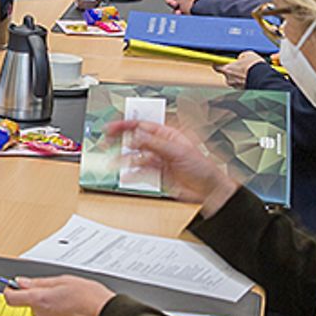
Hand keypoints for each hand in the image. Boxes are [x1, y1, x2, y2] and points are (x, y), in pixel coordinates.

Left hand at [2, 276, 116, 315]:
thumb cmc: (90, 298)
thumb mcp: (63, 280)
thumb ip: (38, 282)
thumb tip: (21, 282)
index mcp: (40, 300)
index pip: (11, 298)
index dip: (10, 291)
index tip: (12, 287)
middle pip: (30, 305)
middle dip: (39, 297)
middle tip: (57, 290)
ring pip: (42, 314)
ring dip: (50, 307)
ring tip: (68, 300)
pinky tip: (72, 310)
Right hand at [104, 119, 239, 214]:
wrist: (208, 191)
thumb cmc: (203, 168)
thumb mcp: (178, 151)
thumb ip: (156, 143)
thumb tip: (137, 137)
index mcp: (168, 133)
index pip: (144, 125)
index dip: (127, 124)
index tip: (113, 126)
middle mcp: (162, 145)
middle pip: (136, 138)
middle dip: (121, 139)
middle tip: (107, 141)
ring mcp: (158, 159)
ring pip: (136, 155)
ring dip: (124, 158)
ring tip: (113, 161)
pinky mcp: (157, 173)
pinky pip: (140, 171)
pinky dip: (131, 173)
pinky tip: (125, 174)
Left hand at [218, 51, 264, 88]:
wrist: (263, 78)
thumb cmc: (254, 65)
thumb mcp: (247, 54)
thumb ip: (240, 57)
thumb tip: (241, 58)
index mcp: (227, 69)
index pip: (216, 67)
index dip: (217, 65)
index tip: (219, 63)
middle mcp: (229, 79)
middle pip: (227, 75)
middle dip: (233, 72)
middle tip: (241, 68)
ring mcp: (235, 86)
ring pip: (235, 81)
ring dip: (239, 78)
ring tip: (249, 73)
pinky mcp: (242, 91)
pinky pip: (241, 85)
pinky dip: (245, 82)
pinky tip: (252, 78)